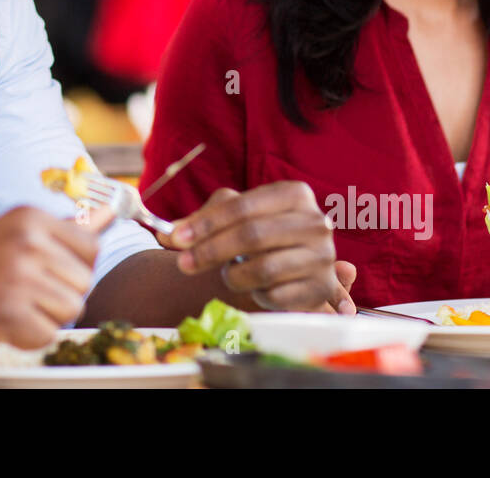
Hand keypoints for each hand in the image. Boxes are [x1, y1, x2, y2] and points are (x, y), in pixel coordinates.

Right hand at [0, 206, 99, 352]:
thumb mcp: (17, 234)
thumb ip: (66, 228)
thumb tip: (110, 213)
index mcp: (30, 216)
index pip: (91, 247)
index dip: (75, 267)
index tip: (46, 270)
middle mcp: (26, 240)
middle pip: (85, 281)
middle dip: (60, 294)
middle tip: (23, 290)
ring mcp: (17, 275)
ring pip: (72, 309)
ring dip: (46, 316)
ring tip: (15, 304)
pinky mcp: (8, 311)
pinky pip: (48, 334)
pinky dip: (29, 336)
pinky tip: (5, 321)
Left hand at [167, 182, 351, 313]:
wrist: (300, 264)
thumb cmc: (262, 233)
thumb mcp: (236, 216)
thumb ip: (201, 221)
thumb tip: (166, 234)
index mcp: (294, 194)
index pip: (242, 207)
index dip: (206, 223)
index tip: (177, 239)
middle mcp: (316, 222)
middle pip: (252, 236)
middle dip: (211, 251)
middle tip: (183, 264)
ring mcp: (323, 257)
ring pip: (263, 269)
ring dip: (233, 276)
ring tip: (227, 274)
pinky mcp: (320, 289)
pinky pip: (276, 296)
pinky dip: (257, 294)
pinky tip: (256, 288)